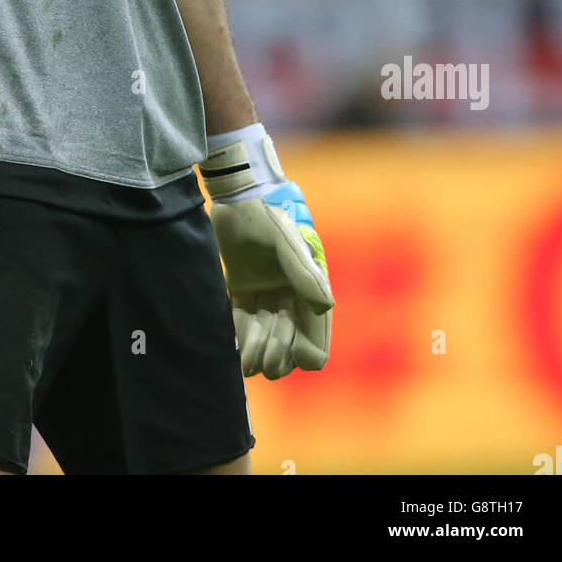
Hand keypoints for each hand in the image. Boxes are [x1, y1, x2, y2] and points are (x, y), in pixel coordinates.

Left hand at [210, 180, 332, 378]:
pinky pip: (244, 316)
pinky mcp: (243, 284)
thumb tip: (326, 306)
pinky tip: (238, 353)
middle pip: (290, 332)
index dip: (311, 345)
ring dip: (260, 349)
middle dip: (281, 352)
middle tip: (268, 368)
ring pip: (266, 328)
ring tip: (250, 367)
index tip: (301, 360)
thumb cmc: (265, 211)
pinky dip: (242, 334)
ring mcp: (267, 287)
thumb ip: (303, 271)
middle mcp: (290, 287)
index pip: (316, 322)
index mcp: (309, 279)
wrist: (235, 192)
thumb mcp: (285, 239)